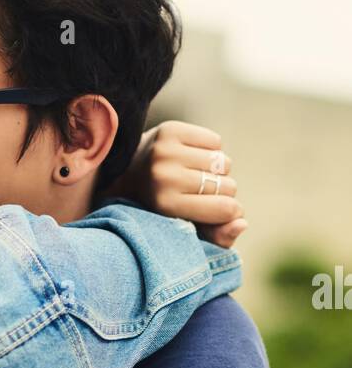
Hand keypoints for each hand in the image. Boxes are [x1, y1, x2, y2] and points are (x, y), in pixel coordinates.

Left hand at [113, 121, 246, 248]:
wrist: (124, 174)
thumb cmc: (161, 209)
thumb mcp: (186, 230)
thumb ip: (216, 237)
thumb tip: (243, 223)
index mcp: (166, 205)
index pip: (225, 208)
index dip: (231, 212)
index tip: (221, 212)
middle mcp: (164, 176)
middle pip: (228, 186)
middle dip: (222, 192)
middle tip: (198, 193)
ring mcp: (166, 150)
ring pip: (224, 162)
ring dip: (216, 171)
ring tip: (193, 175)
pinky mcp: (170, 130)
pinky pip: (216, 141)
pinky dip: (210, 151)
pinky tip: (190, 158)